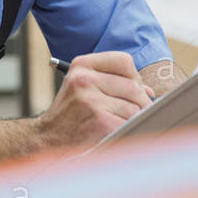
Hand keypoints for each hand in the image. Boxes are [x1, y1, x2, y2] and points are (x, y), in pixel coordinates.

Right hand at [35, 51, 154, 149]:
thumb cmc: (71, 112)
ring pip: (134, 107)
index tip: (129, 89)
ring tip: (116, 121)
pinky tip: (113, 131)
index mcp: (81, 65)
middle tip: (130, 111)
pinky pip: (130, 123)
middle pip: (134, 86)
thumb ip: (113, 82)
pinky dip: (127, 129)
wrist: (49, 137)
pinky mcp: (99, 121)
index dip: (133, 76)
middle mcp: (84, 79)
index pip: (124, 61)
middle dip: (139, 101)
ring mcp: (91, 100)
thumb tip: (148, 91)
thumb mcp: (83, 85)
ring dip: (133, 118)